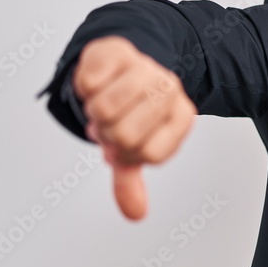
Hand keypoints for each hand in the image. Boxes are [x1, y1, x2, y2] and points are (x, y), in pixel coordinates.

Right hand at [71, 36, 196, 219]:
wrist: (120, 65)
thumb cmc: (130, 110)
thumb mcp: (132, 147)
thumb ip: (131, 182)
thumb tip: (136, 214)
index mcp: (182, 118)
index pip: (150, 154)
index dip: (127, 153)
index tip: (125, 140)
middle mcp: (171, 91)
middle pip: (125, 134)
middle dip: (108, 132)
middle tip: (112, 120)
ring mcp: (147, 68)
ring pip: (105, 108)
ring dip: (95, 110)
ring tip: (105, 102)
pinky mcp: (119, 52)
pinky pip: (90, 83)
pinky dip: (85, 88)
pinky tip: (98, 81)